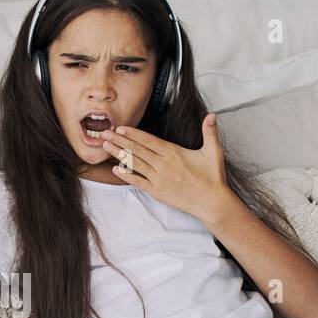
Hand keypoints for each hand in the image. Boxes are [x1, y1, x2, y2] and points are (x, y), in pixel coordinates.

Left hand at [100, 113, 239, 229]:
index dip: (133, 134)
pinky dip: (126, 175)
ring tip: (105, 146)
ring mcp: (159, 179)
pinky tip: (115, 169)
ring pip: (135, 164)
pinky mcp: (157, 191)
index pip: (148, 140)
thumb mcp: (213, 151)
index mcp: (174, 153)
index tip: (120, 128)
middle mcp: (163, 165)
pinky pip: (138, 182)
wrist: (211, 202)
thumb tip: (212, 115)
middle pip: (137, 150)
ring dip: (119, 154)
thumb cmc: (212, 177)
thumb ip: (210, 132)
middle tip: (104, 133)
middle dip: (119, 140)